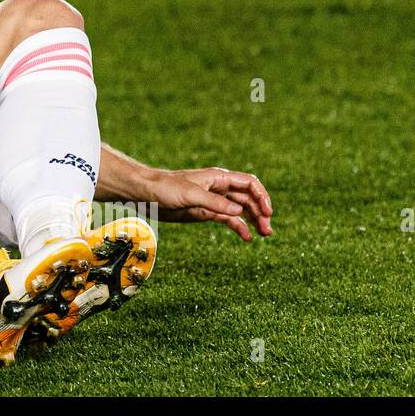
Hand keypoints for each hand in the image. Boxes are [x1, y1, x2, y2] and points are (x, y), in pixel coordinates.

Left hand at [145, 166, 273, 241]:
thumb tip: (239, 212)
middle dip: (261, 212)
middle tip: (268, 230)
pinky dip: (239, 227)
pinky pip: (228, 220)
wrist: (146, 194)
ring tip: (264, 234)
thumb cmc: (165, 188)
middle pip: (248, 199)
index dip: (262, 196)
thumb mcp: (191, 194)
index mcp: (218, 178)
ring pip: (241, 210)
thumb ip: (215, 203)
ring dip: (254, 221)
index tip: (268, 212)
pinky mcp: (206, 213)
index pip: (249, 184)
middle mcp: (219, 188)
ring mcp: (214, 201)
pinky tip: (247, 237)